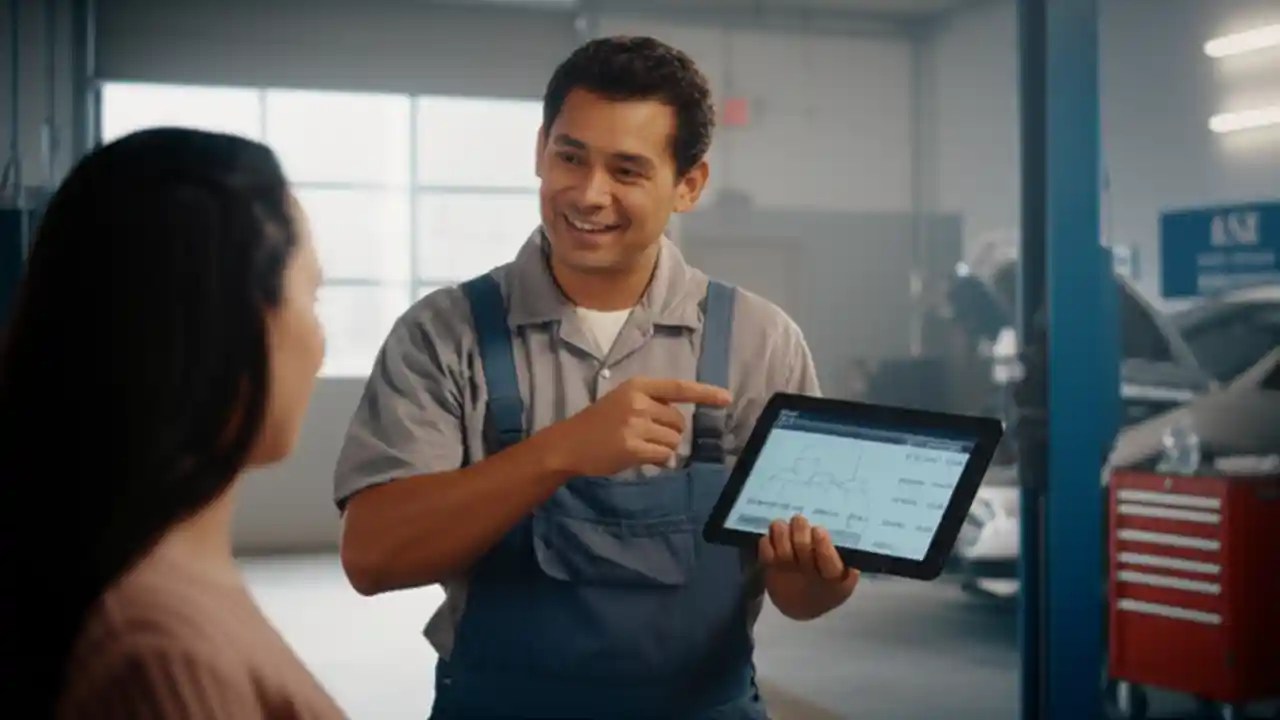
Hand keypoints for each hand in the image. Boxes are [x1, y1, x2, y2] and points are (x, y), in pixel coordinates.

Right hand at [542, 377, 731, 476]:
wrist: (569, 443)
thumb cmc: (598, 422)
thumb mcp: (623, 402)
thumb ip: (651, 407)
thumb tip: (677, 431)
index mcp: (638, 387)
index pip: (679, 388)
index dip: (705, 393)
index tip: (726, 398)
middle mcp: (639, 403)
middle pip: (679, 421)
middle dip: (671, 433)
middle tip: (648, 437)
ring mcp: (635, 425)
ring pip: (673, 441)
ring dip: (664, 448)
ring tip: (640, 447)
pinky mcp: (633, 447)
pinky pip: (663, 455)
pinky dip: (658, 460)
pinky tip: (640, 458)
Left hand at [759, 515, 856, 586]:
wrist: (801, 606)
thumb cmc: (826, 586)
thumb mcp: (844, 581)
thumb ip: (848, 568)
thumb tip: (850, 553)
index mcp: (832, 578)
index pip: (828, 562)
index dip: (822, 545)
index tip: (818, 530)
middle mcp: (808, 574)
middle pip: (802, 548)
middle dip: (799, 529)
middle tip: (799, 520)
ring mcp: (787, 572)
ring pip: (782, 547)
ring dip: (781, 531)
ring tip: (782, 524)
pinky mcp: (769, 569)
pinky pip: (765, 551)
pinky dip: (767, 540)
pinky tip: (772, 536)